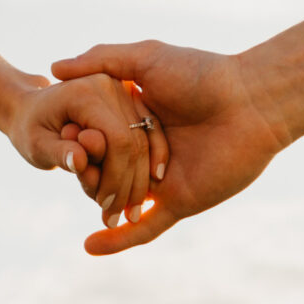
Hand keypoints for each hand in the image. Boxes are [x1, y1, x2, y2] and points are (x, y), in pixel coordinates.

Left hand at [3, 73, 168, 223]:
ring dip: (141, 180)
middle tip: (121, 218)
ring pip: (145, 141)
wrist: (33, 110)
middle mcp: (111, 85)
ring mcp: (124, 91)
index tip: (106, 207)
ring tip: (130, 214)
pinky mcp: (131, 102)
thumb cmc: (30, 129)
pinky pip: (148, 136)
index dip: (116, 177)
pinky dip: (147, 165)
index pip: (117, 139)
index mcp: (87, 91)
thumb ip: (58, 152)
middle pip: (135, 141)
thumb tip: (81, 162)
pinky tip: (143, 193)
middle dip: (129, 185)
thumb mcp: (35, 144)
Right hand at [51, 41, 291, 255]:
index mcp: (141, 119)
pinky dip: (118, 240)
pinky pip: (144, 228)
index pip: (100, 135)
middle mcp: (150, 150)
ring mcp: (163, 179)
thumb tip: (53, 68)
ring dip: (99, 203)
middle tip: (66, 168)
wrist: (250, 103)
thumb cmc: (202, 74)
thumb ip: (101, 60)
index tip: (55, 136)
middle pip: (108, 169)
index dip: (78, 138)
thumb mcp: (145, 58)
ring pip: (121, 199)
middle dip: (86, 174)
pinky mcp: (178, 202)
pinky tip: (89, 245)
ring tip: (82, 197)